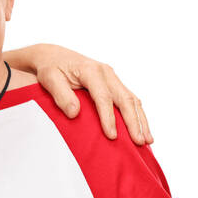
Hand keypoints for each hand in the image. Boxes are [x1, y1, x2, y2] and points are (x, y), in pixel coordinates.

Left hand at [6, 43, 152, 143]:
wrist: (54, 56)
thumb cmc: (50, 69)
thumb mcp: (49, 79)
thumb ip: (61, 95)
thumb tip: (75, 113)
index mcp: (91, 71)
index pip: (103, 97)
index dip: (108, 118)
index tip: (112, 136)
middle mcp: (106, 72)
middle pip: (125, 98)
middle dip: (133, 121)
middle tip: (139, 142)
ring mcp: (112, 77)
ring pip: (132, 99)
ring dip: (141, 120)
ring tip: (147, 140)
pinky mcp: (113, 83)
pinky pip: (130, 99)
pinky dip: (137, 114)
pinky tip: (142, 129)